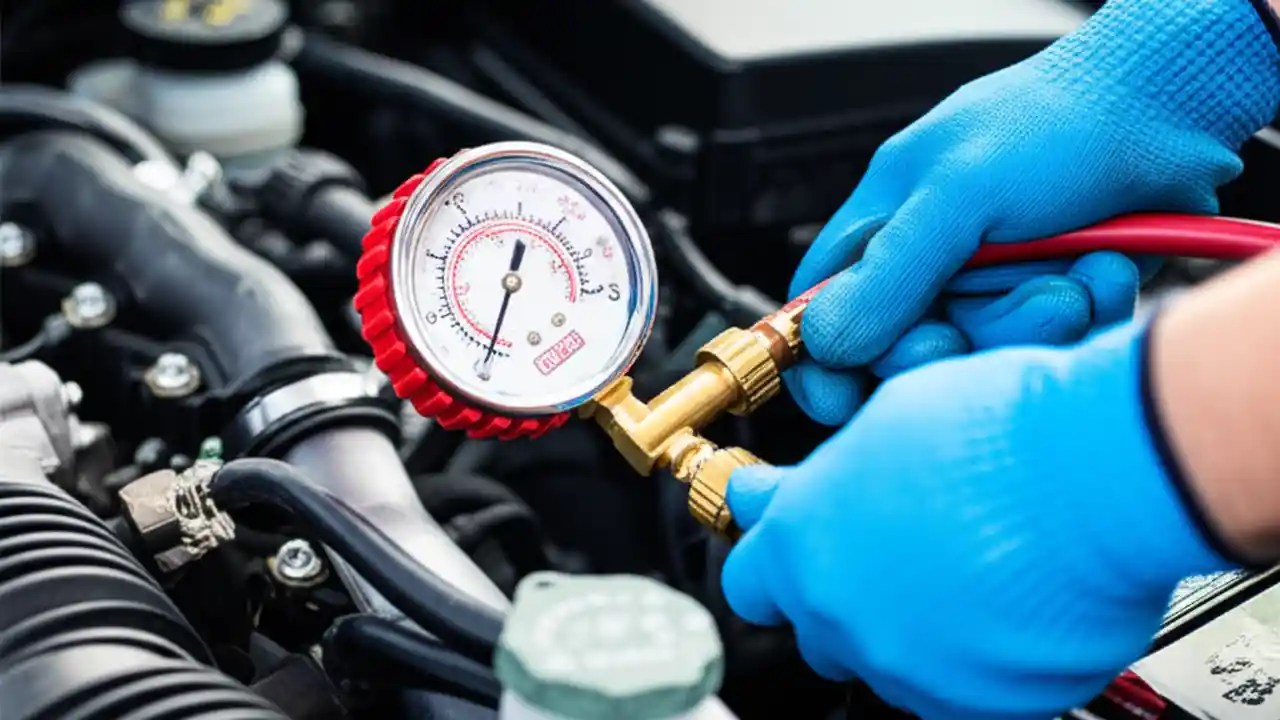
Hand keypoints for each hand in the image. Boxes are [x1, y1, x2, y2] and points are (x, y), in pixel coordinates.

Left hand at [722, 322, 1230, 719]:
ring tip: (966, 568)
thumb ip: (830, 479)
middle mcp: (842, 617)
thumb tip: (806, 490)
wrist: (1098, 473)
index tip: (791, 537)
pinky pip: (958, 691)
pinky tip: (1002, 604)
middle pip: (818, 626)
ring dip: (910, 625)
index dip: (775, 557)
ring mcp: (909, 668)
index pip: (751, 577)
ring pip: (889, 660)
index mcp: (800, 545)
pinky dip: (972, 657)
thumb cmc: (999, 433)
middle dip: (844, 592)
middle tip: (893, 550)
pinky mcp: (979, 703)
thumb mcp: (885, 422)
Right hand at [788, 0, 1278, 425]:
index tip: (842, 398)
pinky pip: (1051, 346)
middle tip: (968, 331)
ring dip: (1033, 323)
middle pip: (906, 346)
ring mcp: (994, 282)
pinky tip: (1102, 268)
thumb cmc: (1059, 122)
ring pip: (986, 353)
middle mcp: (932, 258)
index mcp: (885, 223)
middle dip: (954, 341)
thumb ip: (891, 270)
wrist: (1169, 106)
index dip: (822, 358)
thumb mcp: (960, 191)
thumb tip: (825, 341)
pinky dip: (1085, 312)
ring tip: (1070, 275)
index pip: (820, 306)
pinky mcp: (1052, 298)